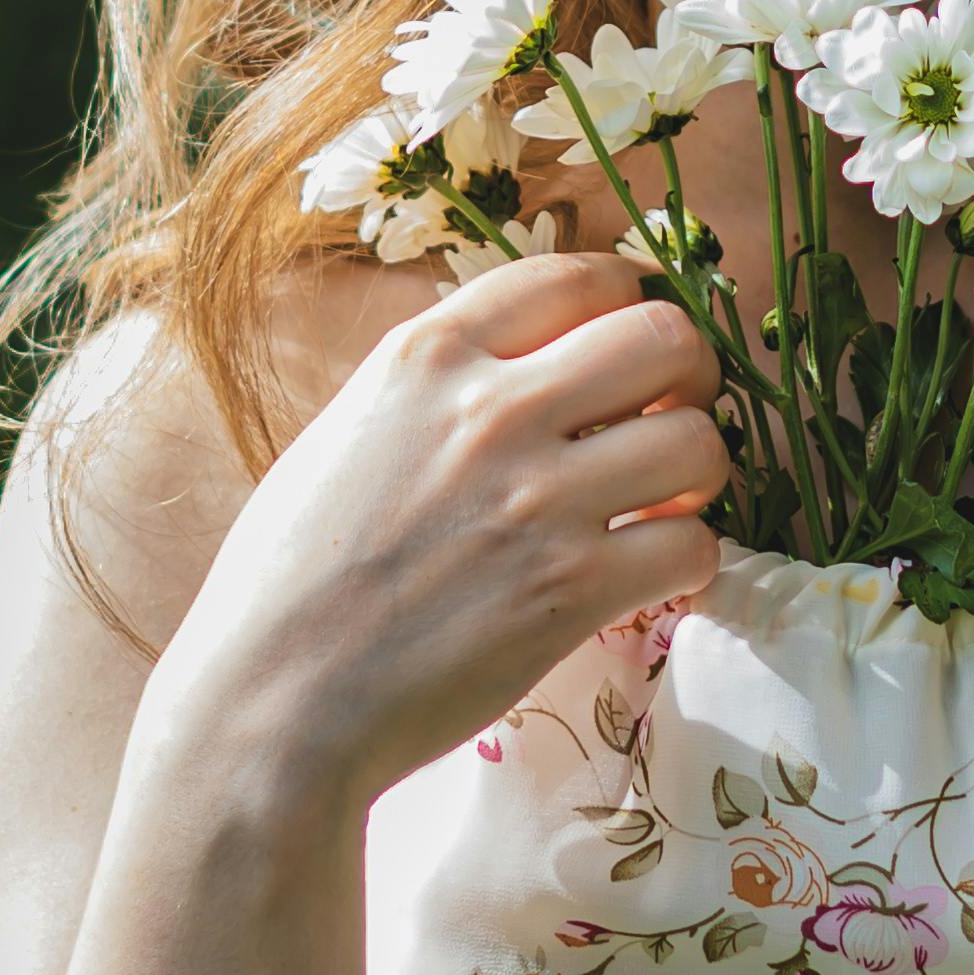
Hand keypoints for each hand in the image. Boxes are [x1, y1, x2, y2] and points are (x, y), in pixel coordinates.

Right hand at [155, 250, 727, 815]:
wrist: (273, 700)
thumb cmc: (287, 579)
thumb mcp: (346, 434)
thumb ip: (433, 391)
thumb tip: (512, 372)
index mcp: (427, 356)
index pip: (576, 275)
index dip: (623, 302)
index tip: (625, 342)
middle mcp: (493, 409)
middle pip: (664, 336)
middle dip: (686, 373)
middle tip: (667, 414)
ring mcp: (541, 499)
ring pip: (700, 439)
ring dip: (698, 472)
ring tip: (663, 501)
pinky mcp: (574, 589)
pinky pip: (694, 545)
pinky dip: (687, 560)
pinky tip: (650, 572)